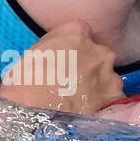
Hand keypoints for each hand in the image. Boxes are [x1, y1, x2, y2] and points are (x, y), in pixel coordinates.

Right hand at [0, 19, 124, 114]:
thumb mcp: (36, 50)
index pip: (83, 32)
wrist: (33, 105)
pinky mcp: (113, 95)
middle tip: (74, 79)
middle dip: (90, 65)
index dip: (75, 47)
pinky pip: (113, 96)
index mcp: (76, 32)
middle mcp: (97, 48)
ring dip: (99, 83)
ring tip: (82, 97)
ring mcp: (108, 72)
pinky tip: (90, 108)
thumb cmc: (26, 77)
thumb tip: (61, 58)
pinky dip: (104, 101)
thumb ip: (57, 48)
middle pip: (99, 54)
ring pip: (108, 75)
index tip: (67, 58)